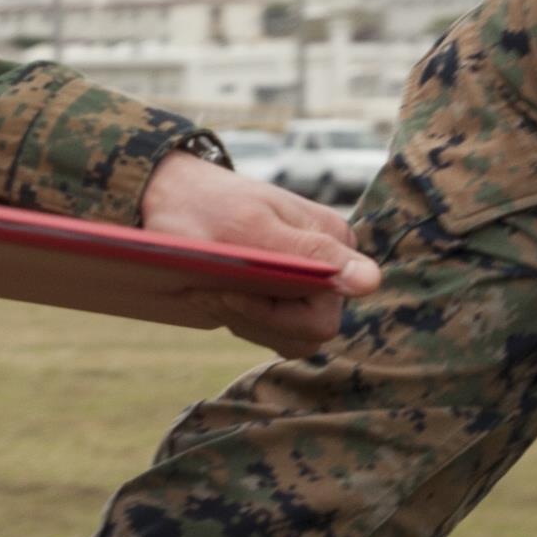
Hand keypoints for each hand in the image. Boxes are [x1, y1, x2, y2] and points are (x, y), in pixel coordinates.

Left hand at [140, 149, 381, 355]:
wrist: (164, 198)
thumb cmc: (205, 207)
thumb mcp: (253, 230)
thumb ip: (314, 256)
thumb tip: (371, 282)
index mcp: (333, 243)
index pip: (322, 318)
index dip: (274, 317)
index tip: (230, 292)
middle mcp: (329, 265)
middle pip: (308, 333)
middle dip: (254, 319)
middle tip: (212, 292)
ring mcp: (307, 283)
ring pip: (289, 338)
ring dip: (244, 321)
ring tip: (209, 288)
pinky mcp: (283, 295)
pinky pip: (271, 332)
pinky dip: (240, 319)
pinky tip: (215, 292)